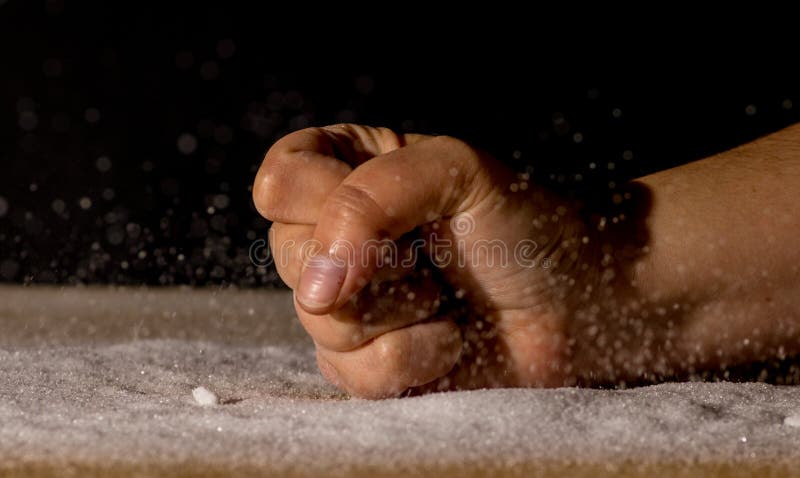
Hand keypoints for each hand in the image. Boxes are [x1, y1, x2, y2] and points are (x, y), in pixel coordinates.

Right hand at [254, 124, 598, 397]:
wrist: (572, 301)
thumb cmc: (519, 225)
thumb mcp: (455, 171)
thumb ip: (372, 198)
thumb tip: (316, 289)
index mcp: (345, 171)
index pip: (279, 181)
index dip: (326, 201)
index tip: (395, 209)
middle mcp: (334, 237)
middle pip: (290, 254)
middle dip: (379, 261)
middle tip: (429, 254)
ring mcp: (345, 304)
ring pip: (321, 320)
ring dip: (405, 309)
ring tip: (445, 294)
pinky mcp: (364, 364)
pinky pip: (355, 372)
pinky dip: (419, 355)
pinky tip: (450, 337)